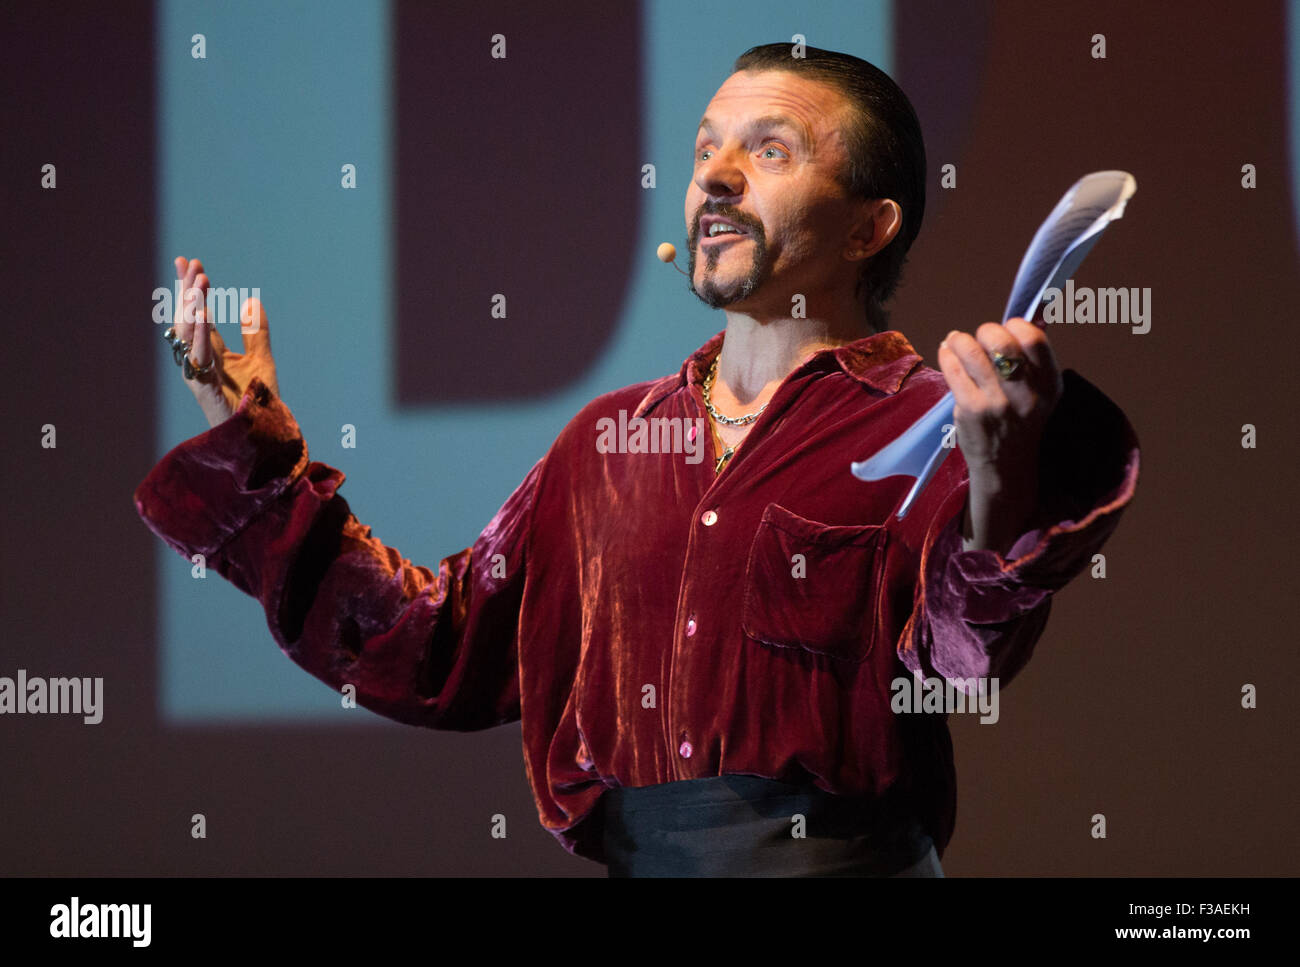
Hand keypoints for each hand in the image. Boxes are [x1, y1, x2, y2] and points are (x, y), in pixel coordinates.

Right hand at [170, 257, 279, 428]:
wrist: (265, 433)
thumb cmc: (260, 401)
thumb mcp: (262, 359)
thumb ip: (257, 332)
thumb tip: (251, 300)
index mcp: (211, 352)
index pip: (199, 314)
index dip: (194, 289)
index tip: (191, 262)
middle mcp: (200, 360)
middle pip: (188, 319)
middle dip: (188, 290)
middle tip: (191, 264)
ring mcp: (199, 374)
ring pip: (188, 335)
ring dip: (193, 306)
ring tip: (199, 281)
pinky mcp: (204, 389)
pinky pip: (198, 358)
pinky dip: (199, 335)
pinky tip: (201, 314)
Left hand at [936, 318, 1063, 552]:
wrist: (1005, 467)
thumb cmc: (1020, 422)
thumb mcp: (1040, 393)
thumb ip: (1034, 360)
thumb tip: (1028, 317)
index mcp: (1050, 385)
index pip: (1035, 340)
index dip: (1016, 325)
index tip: (1007, 328)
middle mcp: (1027, 394)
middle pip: (1001, 342)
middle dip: (986, 331)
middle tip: (980, 337)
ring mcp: (997, 403)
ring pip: (972, 351)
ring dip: (960, 339)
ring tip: (956, 341)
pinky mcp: (971, 410)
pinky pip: (954, 370)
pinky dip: (947, 355)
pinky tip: (947, 353)